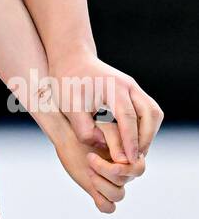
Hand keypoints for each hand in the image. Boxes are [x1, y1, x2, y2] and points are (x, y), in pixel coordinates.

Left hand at [45, 50, 163, 163]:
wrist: (70, 58)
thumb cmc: (66, 82)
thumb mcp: (68, 106)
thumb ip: (84, 128)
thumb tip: (104, 145)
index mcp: (113, 87)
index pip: (128, 118)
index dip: (131, 141)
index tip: (130, 160)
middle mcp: (128, 85)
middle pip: (150, 113)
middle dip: (146, 138)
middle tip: (135, 158)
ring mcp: (132, 86)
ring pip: (153, 111)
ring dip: (149, 132)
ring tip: (136, 151)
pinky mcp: (132, 90)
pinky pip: (148, 109)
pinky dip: (146, 126)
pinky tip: (133, 139)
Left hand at [51, 118, 145, 213]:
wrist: (69, 132)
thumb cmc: (87, 123)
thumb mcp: (102, 126)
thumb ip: (114, 138)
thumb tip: (122, 160)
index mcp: (130, 155)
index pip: (138, 168)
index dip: (123, 166)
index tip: (106, 153)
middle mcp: (124, 170)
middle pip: (127, 180)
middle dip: (107, 170)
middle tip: (90, 157)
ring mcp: (111, 181)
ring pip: (118, 195)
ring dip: (101, 184)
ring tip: (88, 167)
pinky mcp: (98, 190)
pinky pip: (108, 207)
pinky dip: (100, 201)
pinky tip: (89, 183)